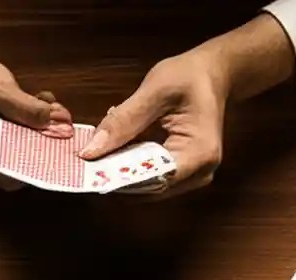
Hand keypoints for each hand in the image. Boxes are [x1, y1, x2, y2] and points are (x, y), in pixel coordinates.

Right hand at [0, 49, 72, 185]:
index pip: (3, 174)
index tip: (52, 155)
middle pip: (16, 166)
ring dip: (41, 134)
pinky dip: (34, 124)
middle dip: (42, 149)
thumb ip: (25, 107)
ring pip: (21, 152)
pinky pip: (19, 138)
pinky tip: (42, 105)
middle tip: (61, 128)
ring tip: (54, 110)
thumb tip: (53, 122)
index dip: (29, 170)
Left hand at [79, 14, 293, 196]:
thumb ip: (123, 121)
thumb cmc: (189, 77)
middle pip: (150, 188)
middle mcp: (200, 174)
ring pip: (148, 188)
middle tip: (83, 168)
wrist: (212, 75)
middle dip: (116, 179)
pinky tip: (111, 156)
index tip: (88, 172)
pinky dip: (130, 169)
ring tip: (94, 161)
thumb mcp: (155, 91)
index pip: (153, 179)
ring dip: (120, 175)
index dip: (119, 179)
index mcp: (199, 153)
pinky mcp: (182, 174)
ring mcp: (193, 177)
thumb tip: (90, 151)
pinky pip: (152, 179)